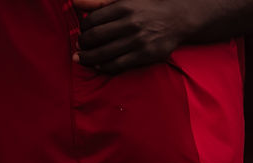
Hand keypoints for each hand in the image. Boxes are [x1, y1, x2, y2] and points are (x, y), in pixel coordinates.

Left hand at [75, 0, 195, 74]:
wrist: (178, 18)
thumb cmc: (147, 8)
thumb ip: (100, 1)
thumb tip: (74, 3)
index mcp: (124, 6)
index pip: (91, 20)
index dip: (82, 28)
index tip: (82, 31)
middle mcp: (130, 23)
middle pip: (94, 38)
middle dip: (82, 44)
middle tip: (80, 46)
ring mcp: (137, 40)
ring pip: (102, 54)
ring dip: (87, 58)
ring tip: (81, 58)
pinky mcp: (144, 55)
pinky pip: (116, 65)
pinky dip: (103, 67)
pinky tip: (97, 65)